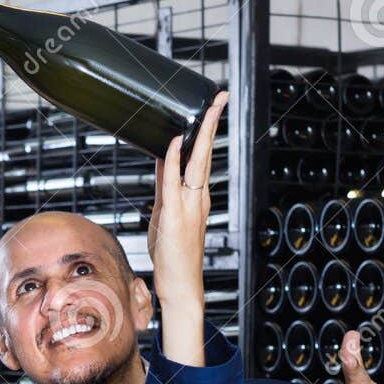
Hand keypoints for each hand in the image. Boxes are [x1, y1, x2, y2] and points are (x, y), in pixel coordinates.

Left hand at [146, 91, 227, 314]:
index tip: (213, 107)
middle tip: (220, 97)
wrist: (180, 286)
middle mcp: (198, 199)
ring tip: (208, 109)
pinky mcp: (174, 217)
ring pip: (196, 163)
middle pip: (206, 154)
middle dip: (213, 123)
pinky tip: (175, 142)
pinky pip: (173, 183)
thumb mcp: (165, 215)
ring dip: (201, 134)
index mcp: (198, 199)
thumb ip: (165, 187)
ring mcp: (188, 207)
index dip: (208, 131)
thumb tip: (163, 161)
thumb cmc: (173, 257)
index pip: (203, 157)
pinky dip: (173, 161)